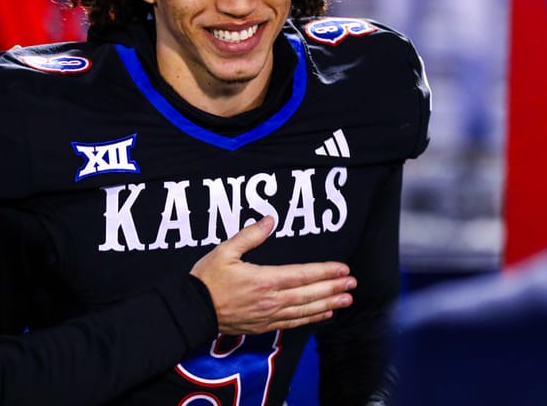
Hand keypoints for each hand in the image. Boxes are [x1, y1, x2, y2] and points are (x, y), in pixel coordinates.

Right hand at [189, 216, 356, 334]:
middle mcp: (270, 301)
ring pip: (304, 311)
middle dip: (333, 289)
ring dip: (327, 305)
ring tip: (346, 300)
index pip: (302, 275)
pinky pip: (293, 323)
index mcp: (263, 280)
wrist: (192, 310)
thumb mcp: (225, 250)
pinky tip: (323, 314)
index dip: (325, 272)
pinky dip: (311, 319)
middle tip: (353, 285)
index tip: (343, 269)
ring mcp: (268, 316)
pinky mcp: (263, 326)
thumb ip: (250, 235)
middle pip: (309, 294)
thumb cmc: (207, 279)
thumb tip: (269, 220)